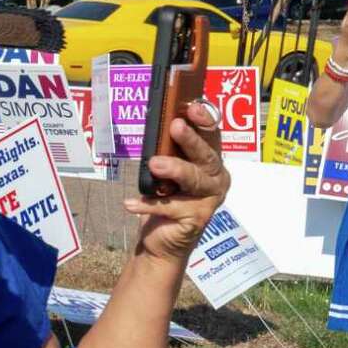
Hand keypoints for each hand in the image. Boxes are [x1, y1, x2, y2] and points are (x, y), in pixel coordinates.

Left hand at [124, 99, 230, 265]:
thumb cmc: (166, 197)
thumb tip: (158, 122)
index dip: (205, 120)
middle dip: (191, 140)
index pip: (212, 136)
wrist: (162, 240)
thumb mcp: (166, 170)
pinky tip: (130, 203)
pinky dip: (149, 204)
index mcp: (211, 161)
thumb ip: (167, 149)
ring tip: (153, 163)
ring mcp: (209, 200)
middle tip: (175, 126)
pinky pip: (170, 207)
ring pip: (193, 179)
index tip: (192, 107)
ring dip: (174, 168)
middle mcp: (217, 178)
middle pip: (206, 155)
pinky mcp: (197, 219)